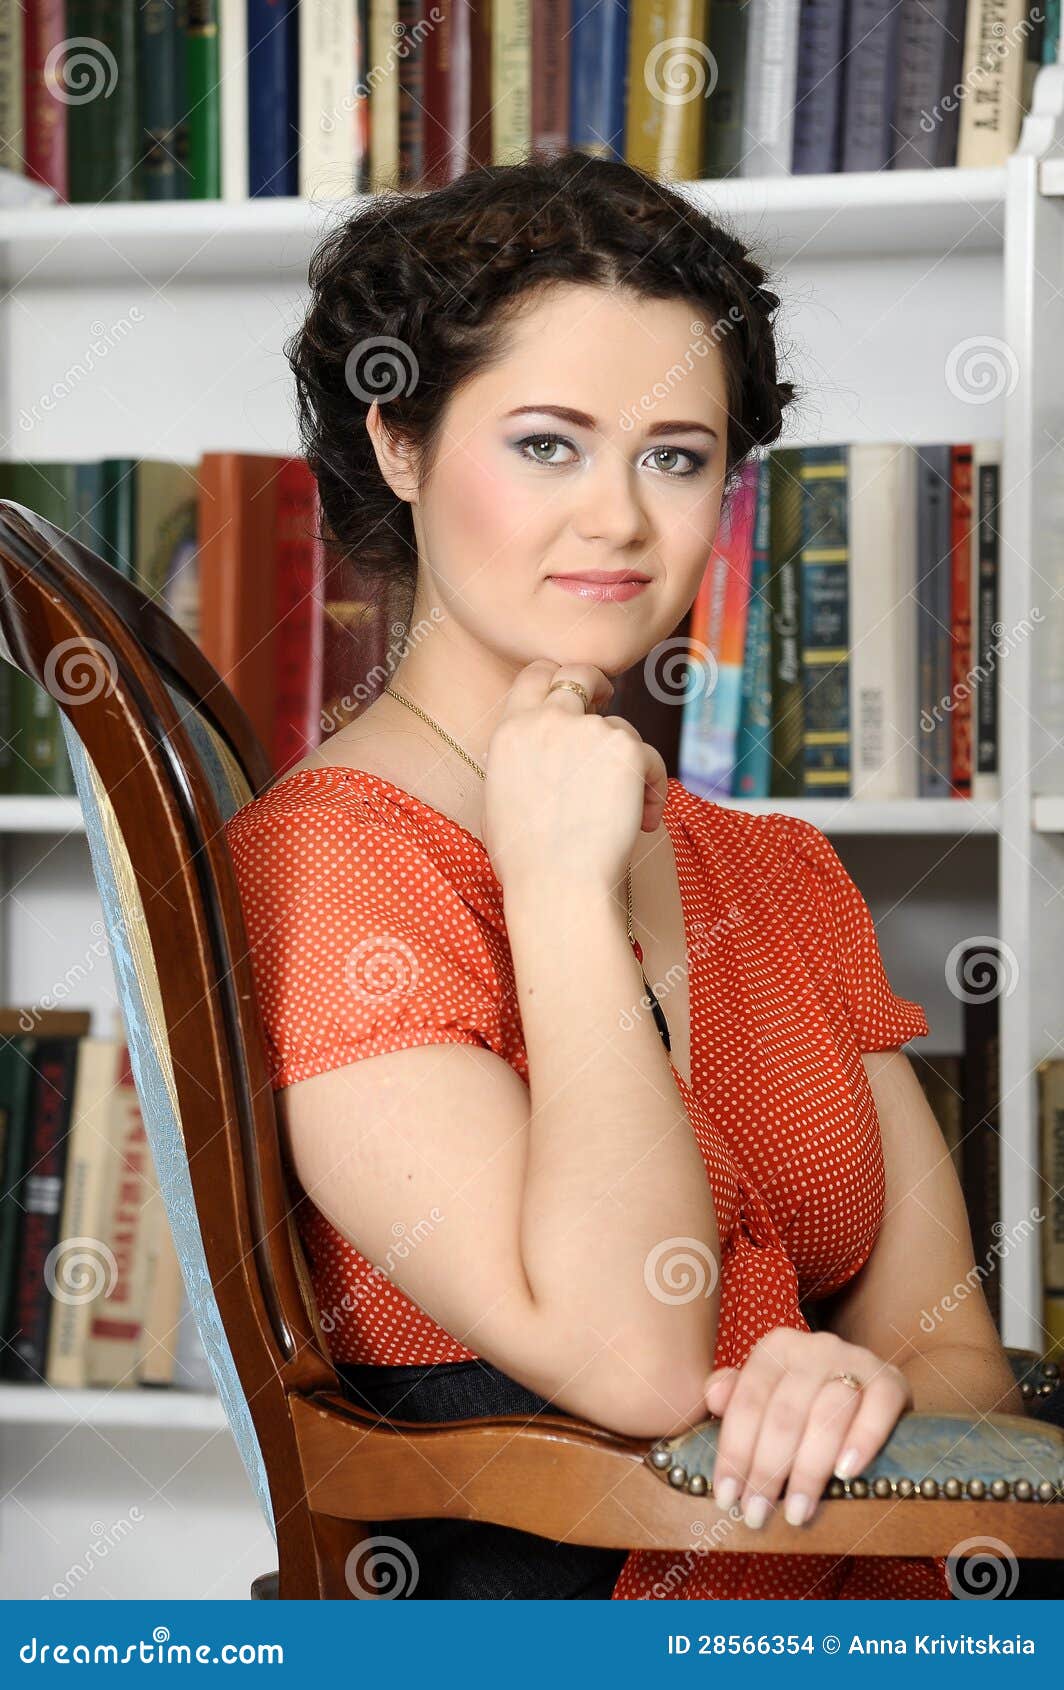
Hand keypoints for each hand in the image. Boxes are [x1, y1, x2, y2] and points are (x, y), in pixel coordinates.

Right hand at [483, 658, 668, 891]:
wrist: (559, 885)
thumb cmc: (526, 861)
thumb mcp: (499, 799)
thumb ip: (518, 763)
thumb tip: (537, 759)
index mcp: (510, 732)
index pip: (534, 674)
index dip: (557, 679)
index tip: (573, 695)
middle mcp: (548, 721)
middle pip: (580, 674)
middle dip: (599, 685)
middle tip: (609, 702)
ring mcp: (588, 731)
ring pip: (620, 729)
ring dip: (628, 764)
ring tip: (628, 813)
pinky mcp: (626, 750)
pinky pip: (650, 758)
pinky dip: (652, 788)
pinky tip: (643, 820)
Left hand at [703, 1327, 913, 1529]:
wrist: (869, 1391)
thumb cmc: (806, 1403)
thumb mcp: (769, 1397)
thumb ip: (736, 1396)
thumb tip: (713, 1397)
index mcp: (776, 1348)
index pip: (747, 1402)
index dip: (734, 1453)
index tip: (726, 1498)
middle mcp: (814, 1347)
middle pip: (784, 1413)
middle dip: (767, 1471)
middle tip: (757, 1515)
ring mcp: (856, 1360)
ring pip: (827, 1414)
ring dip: (809, 1469)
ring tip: (797, 1511)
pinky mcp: (892, 1380)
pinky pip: (878, 1407)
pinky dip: (862, 1440)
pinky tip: (846, 1474)